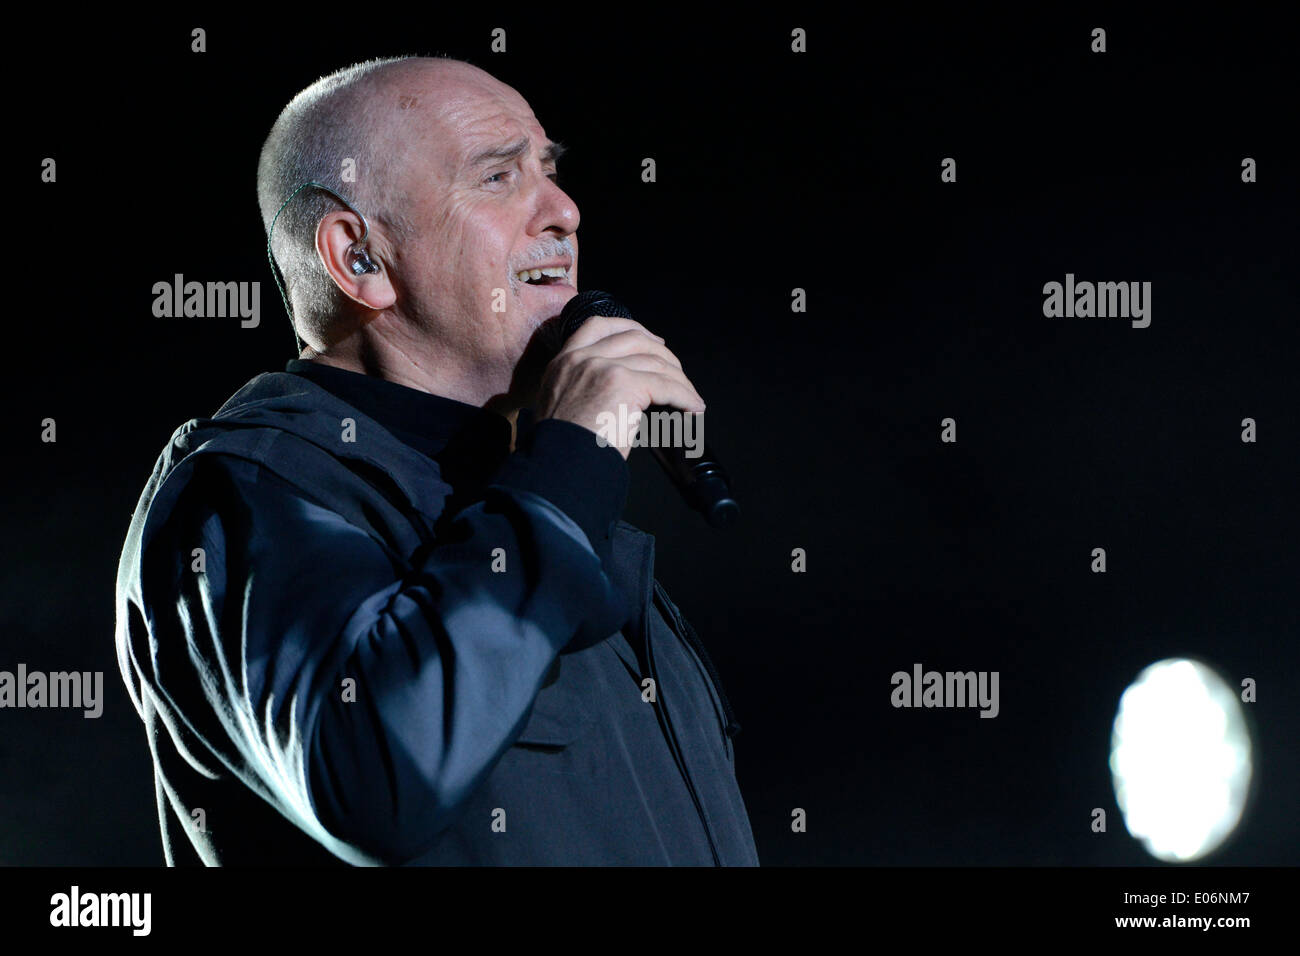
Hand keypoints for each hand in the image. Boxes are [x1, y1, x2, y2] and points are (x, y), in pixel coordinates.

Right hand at [535, 316, 705, 458]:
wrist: (558, 468)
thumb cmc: (563, 451)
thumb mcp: (562, 407)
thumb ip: (583, 387)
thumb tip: (623, 390)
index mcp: (563, 363)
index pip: (597, 326)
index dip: (630, 328)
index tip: (652, 340)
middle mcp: (580, 359)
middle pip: (633, 338)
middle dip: (663, 353)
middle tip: (677, 372)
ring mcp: (601, 368)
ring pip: (654, 362)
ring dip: (679, 380)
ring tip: (690, 398)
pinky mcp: (623, 384)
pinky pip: (666, 386)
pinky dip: (685, 397)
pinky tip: (692, 408)